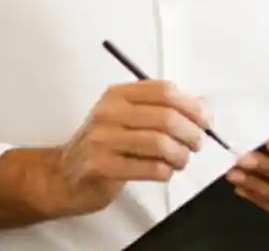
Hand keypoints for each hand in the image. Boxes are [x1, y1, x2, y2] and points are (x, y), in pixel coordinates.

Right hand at [44, 80, 210, 217]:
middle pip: (166, 118)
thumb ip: (162, 109)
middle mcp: (109, 112)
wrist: (63, 176)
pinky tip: (164, 172)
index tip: (205, 121)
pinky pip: (149, 168)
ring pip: (160, 144)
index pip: (164, 91)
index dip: (192, 106)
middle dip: (191, 133)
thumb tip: (203, 107)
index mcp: (118, 94)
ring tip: (181, 161)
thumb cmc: (104, 146)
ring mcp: (103, 139)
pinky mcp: (102, 166)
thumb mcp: (128, 118)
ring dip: (180, 155)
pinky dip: (165, 171)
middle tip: (196, 144)